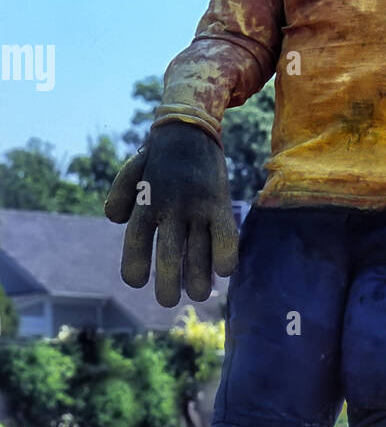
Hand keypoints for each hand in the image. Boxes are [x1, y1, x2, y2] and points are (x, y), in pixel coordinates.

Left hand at [105, 122, 239, 306]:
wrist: (191, 127)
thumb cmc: (159, 156)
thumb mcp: (131, 171)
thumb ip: (119, 197)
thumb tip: (117, 222)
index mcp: (144, 202)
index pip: (135, 244)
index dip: (134, 268)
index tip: (137, 282)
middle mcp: (170, 207)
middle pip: (168, 256)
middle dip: (167, 285)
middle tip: (167, 300)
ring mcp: (197, 206)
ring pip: (199, 253)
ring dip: (199, 280)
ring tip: (197, 294)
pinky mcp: (219, 203)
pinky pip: (226, 238)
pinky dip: (226, 258)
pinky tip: (224, 271)